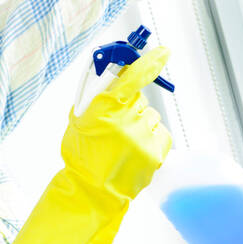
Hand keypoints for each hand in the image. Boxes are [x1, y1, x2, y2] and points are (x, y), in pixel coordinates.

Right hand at [62, 44, 172, 202]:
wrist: (91, 191)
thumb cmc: (82, 156)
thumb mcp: (78, 122)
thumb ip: (95, 99)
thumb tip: (114, 78)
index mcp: (103, 108)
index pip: (133, 77)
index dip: (150, 62)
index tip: (164, 52)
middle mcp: (126, 119)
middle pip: (140, 99)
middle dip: (131, 107)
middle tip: (117, 125)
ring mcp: (142, 136)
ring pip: (151, 116)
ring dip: (141, 124)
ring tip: (125, 144)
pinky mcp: (155, 151)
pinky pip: (161, 132)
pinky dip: (151, 137)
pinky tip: (137, 150)